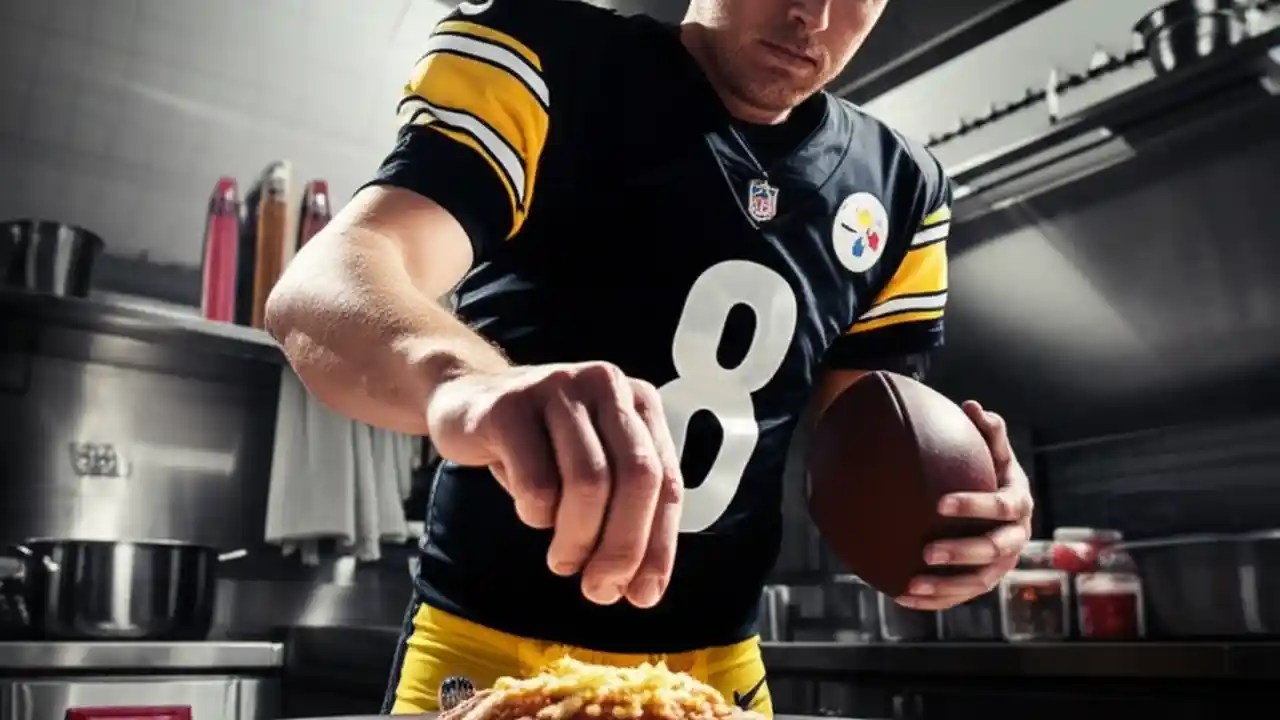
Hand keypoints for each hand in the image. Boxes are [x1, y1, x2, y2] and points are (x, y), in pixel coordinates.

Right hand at [425, 362, 683, 608]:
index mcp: (639, 401)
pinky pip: (536, 481)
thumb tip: (643, 590)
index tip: (642, 595)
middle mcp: (606, 385)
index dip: (659, 544)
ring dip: (577, 539)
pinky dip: (536, 514)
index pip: (666, 480)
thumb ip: (625, 513)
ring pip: (589, 482)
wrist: (467, 399)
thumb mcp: (592, 466)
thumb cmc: (539, 446)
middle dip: (623, 546)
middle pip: (637, 477)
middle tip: (600, 590)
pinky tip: (530, 513)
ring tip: (562, 562)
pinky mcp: (510, 407)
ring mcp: (558, 389)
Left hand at [896, 400, 1032, 610]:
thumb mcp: (995, 451)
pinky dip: (933, 600)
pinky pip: (960, 596)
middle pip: (992, 551)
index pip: (1000, 507)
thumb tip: (972, 405)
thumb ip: (989, 431)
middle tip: (926, 551)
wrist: (1003, 508)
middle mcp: (1016, 539)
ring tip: (911, 583)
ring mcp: (1002, 565)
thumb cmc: (993, 471)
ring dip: (945, 586)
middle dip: (960, 553)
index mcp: (1018, 504)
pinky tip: (901, 596)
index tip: (939, 503)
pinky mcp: (984, 581)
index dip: (973, 506)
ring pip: (977, 582)